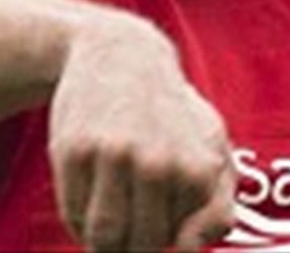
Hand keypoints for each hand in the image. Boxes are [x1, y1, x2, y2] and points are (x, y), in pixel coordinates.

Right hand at [47, 14, 237, 251]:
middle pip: (142, 247)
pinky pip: (72, 216)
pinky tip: (93, 190)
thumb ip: (218, 206)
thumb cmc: (173, 112)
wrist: (121, 55)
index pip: (184, 244)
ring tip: (112, 209)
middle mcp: (159, 163)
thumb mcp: (213, 148)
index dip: (173, 238)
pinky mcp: (74, 152)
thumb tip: (191, 249)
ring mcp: (114, 157)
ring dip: (103, 238)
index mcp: (201, 169)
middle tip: (134, 212)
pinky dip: (79, 218)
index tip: (168, 217)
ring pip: (102, 238)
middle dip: (136, 242)